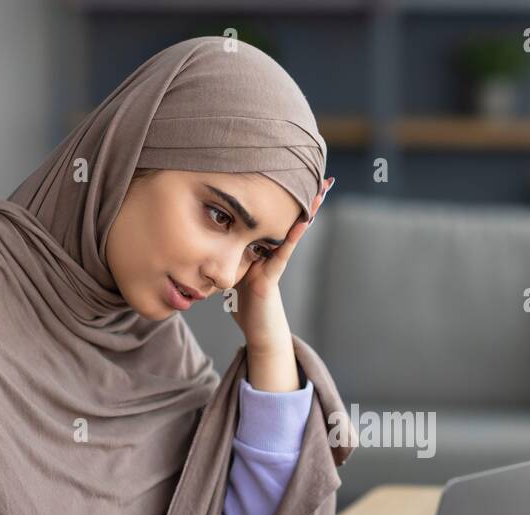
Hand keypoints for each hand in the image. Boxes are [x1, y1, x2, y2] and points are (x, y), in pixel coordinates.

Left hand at [229, 176, 333, 350]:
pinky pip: (284, 251)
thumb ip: (227, 252)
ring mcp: (276, 262)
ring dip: (308, 211)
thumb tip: (207, 237)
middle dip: (304, 197)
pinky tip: (303, 221)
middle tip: (322, 175)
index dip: (282, 195)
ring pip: (292, 230)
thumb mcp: (233, 269)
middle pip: (289, 217)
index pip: (273, 215)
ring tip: (321, 190)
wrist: (257, 328)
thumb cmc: (245, 301)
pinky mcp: (273, 275)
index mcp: (263, 246)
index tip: (291, 171)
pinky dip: (293, 235)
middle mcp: (274, 251)